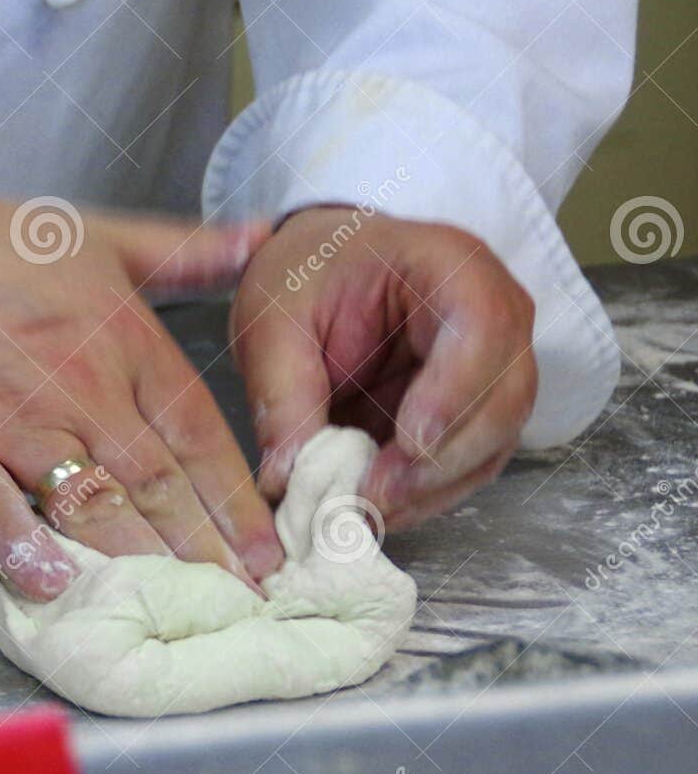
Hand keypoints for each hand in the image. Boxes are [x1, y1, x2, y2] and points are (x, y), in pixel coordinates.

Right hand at [0, 95, 280, 597]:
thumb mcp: (97, 234)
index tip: (269, 557)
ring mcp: (7, 419)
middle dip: (207, 551)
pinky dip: (20, 546)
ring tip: (177, 611)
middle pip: (158, 482)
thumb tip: (264, 235)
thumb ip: (185, 249)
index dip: (238, 503)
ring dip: (139, 561)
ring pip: (89, 501)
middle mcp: (76, 383)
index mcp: (120, 338)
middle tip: (243, 606)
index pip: (198, 435)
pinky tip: (52, 585)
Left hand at [231, 205, 536, 528]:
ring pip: (492, 442)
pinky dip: (426, 494)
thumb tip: (286, 477)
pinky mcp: (476, 411)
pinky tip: (378, 507)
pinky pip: (469, 465)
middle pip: (504, 396)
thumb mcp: (270, 323)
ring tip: (364, 509)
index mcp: (448, 264)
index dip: (454, 391)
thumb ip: (280, 393)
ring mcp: (494, 365)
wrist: (315, 276)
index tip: (409, 443)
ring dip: (432, 487)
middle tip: (373, 496)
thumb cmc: (301, 278)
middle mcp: (493, 312)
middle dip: (440, 460)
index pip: (482, 325)